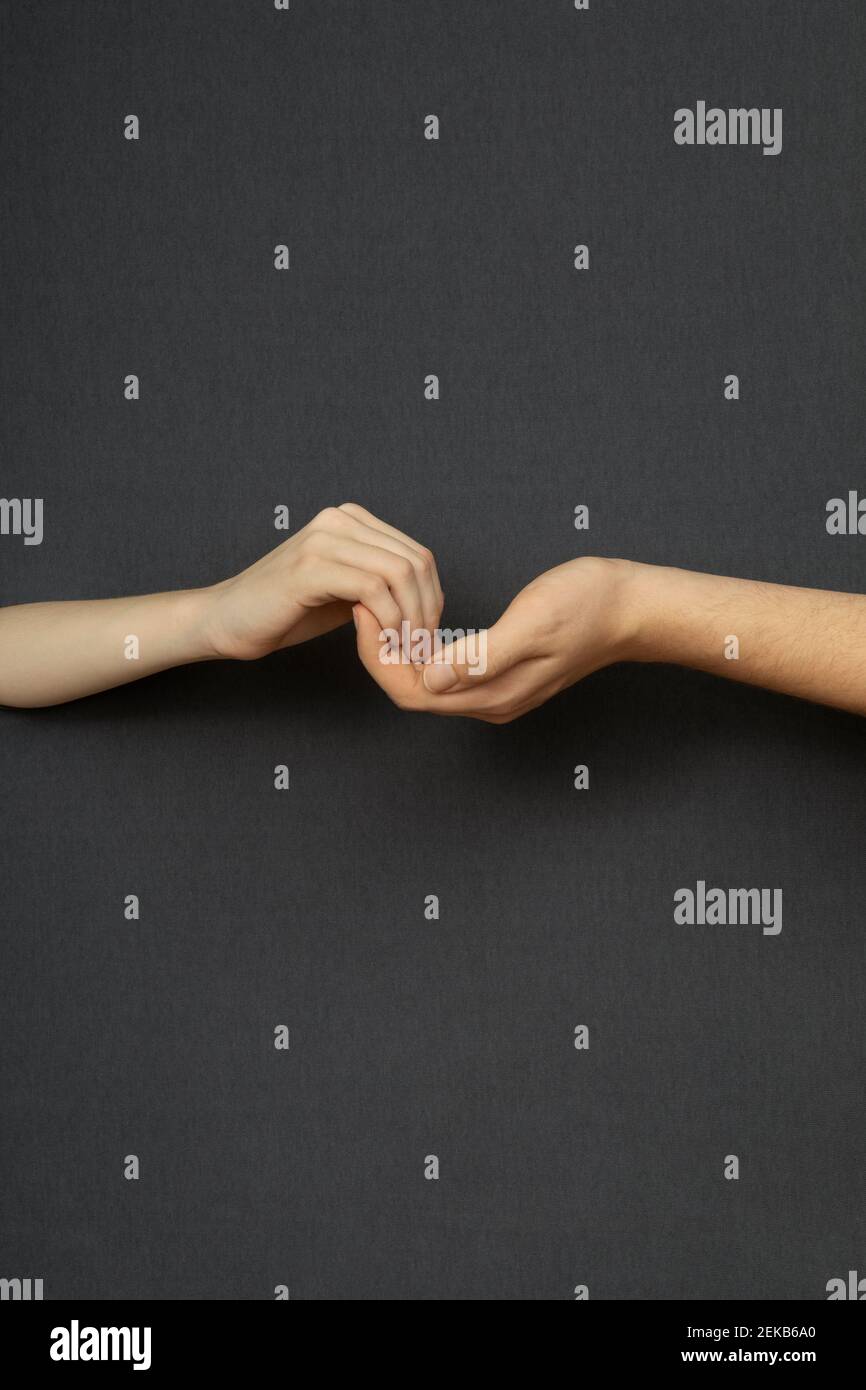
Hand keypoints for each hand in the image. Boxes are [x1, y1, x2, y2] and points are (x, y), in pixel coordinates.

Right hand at [202, 503, 443, 659]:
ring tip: (403, 652)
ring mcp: (323, 539)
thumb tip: (426, 598)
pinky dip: (388, 622)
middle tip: (419, 651)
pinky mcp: (310, 566)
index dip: (432, 601)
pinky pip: (372, 590)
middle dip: (426, 613)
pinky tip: (382, 645)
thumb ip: (380, 584)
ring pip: (399, 574)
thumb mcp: (344, 592)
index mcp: (351, 520)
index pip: (418, 555)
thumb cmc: (285, 611)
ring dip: (410, 621)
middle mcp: (340, 519)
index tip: (425, 638)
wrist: (228, 621)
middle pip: (415, 563)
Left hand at [354, 556, 636, 722]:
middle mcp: (490, 701)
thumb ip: (479, 657)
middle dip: (379, 655)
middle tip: (363, 605)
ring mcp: (496, 690)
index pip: (412, 693)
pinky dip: (421, 650)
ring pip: (427, 683)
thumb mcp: (531, 624)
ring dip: (398, 652)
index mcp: (493, 694)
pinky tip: (414, 621)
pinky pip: (445, 672)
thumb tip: (429, 678)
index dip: (379, 657)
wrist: (630, 607)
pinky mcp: (501, 673)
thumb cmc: (588, 607)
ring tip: (379, 610)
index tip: (366, 612)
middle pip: (413, 692)